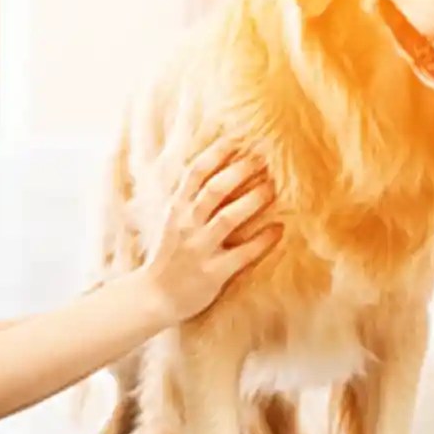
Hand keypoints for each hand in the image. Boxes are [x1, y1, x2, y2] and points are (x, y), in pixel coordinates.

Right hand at [139, 138, 281, 324]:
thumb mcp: (173, 219)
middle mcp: (186, 225)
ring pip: (227, 218)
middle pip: (214, 190)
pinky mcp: (213, 273)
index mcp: (177, 208)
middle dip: (240, 171)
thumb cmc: (170, 253)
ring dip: (253, 201)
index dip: (216, 153)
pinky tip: (278, 229)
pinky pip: (242, 254)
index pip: (195, 173)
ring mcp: (199, 249)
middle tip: (263, 159)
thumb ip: (192, 197)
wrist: (154, 296)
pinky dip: (262, 241)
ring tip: (273, 189)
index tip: (237, 138)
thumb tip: (219, 168)